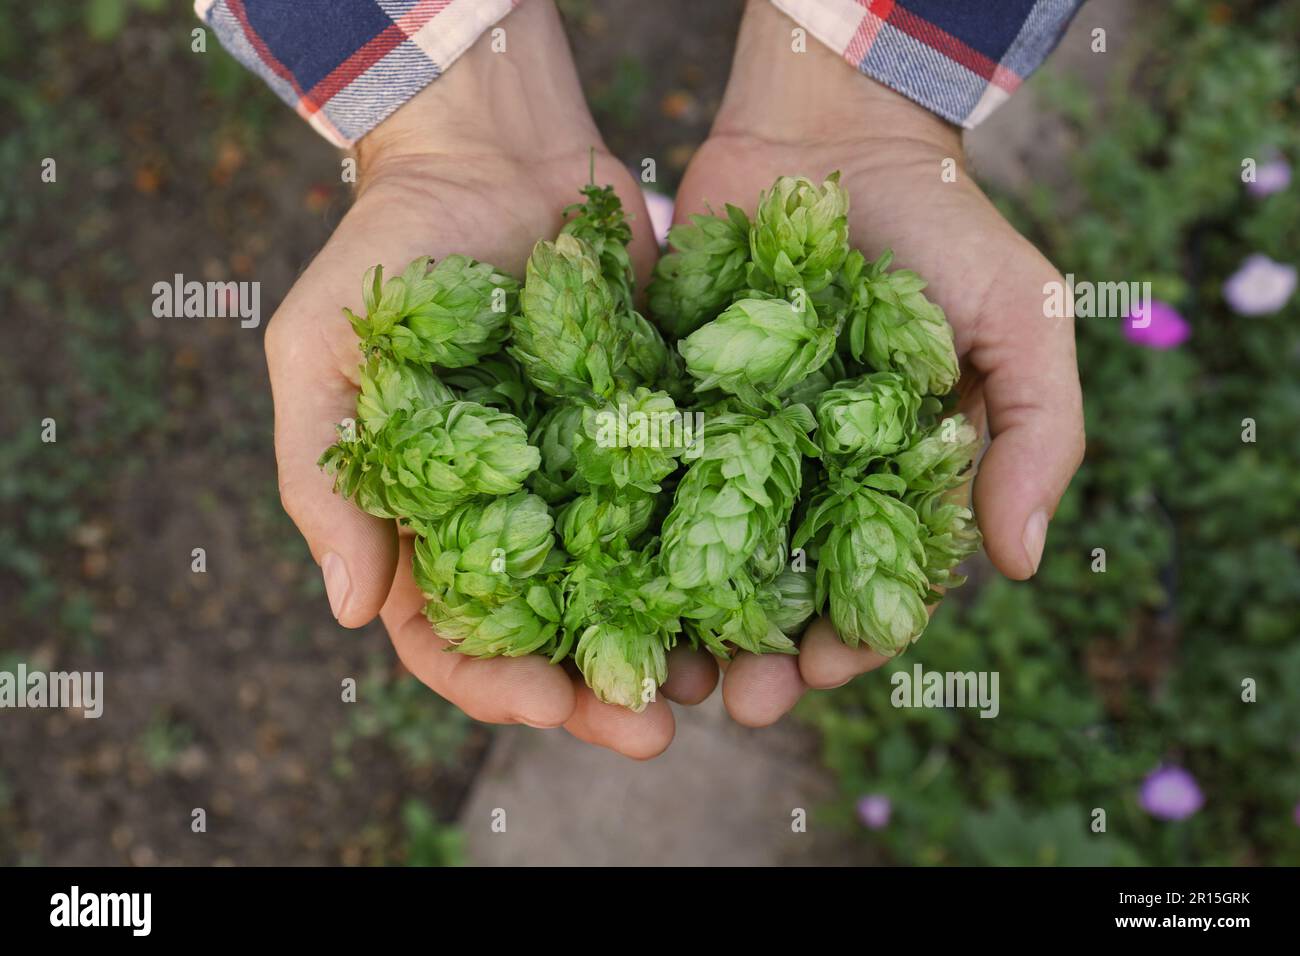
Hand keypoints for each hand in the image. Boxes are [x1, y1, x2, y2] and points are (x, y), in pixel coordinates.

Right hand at [264, 0, 694, 757]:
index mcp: (433, 520)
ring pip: (637, 586)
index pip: (453, 634)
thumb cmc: (387, 253)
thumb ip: (327, 478)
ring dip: (676, 640)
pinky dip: (728, 548)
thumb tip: (350, 610)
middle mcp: (520, 515)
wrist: (494, 153)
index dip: (494, 680)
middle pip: (559, 632)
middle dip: (602, 689)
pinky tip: (766, 585)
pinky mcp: (660, 430)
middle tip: (656, 730)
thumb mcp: (323, 353)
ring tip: (722, 680)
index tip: (545, 705)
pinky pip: (697, 502)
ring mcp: (594, 477)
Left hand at [671, 0, 1084, 724]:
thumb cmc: (945, 227)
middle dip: (761, 652)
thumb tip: (1022, 565)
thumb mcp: (1020, 321)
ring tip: (660, 670)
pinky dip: (622, 526)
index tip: (825, 672)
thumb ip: (1035, 436)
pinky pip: (642, 473)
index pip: (876, 581)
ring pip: (702, 552)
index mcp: (889, 475)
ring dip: (683, 617)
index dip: (855, 636)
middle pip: (780, 586)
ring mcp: (730, 439)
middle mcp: (806, 473)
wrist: (835, 132)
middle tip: (735, 703)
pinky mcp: (666, 397)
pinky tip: (600, 575)